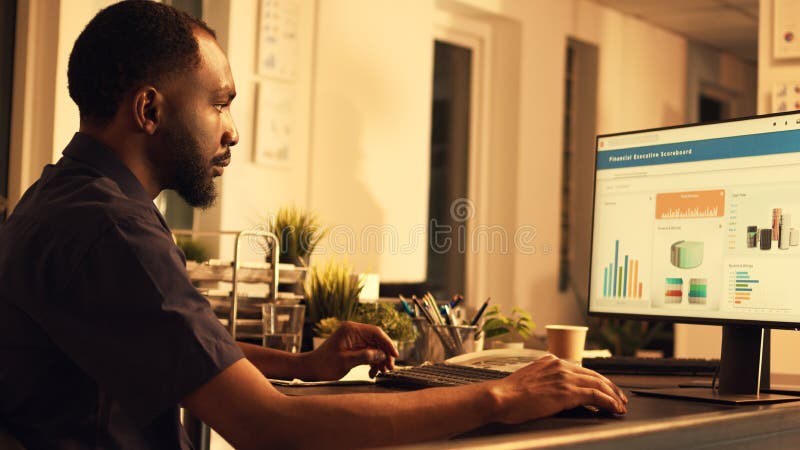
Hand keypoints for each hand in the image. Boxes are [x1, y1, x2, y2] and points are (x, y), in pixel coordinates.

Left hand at [305, 321, 398, 379]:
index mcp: (351, 330)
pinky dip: (373, 362)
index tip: (395, 355)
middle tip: (389, 367)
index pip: (375, 332)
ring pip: (374, 347)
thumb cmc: (324, 365)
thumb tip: (382, 354)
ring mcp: (354, 340)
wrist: (310, 369)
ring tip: (382, 371)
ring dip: (380, 359)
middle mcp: (354, 332)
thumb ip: (364, 356)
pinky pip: (368, 353)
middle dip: (384, 354)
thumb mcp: (345, 361)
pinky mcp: (353, 348)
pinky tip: (373, 372)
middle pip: (377, 340)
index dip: (387, 343)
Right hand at [489, 354, 627, 422]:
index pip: (582, 370)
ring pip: (599, 384)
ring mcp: (565, 377)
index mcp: (551, 362)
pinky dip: (609, 402)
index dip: (597, 380)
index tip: (605, 389)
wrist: (500, 397)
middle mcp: (560, 366)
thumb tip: (554, 391)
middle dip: (610, 388)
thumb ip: (544, 380)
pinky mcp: (568, 391)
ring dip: (613, 396)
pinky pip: (596, 395)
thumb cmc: (509, 394)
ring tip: (620, 406)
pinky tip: (614, 408)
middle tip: (620, 398)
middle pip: (594, 375)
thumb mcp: (529, 380)